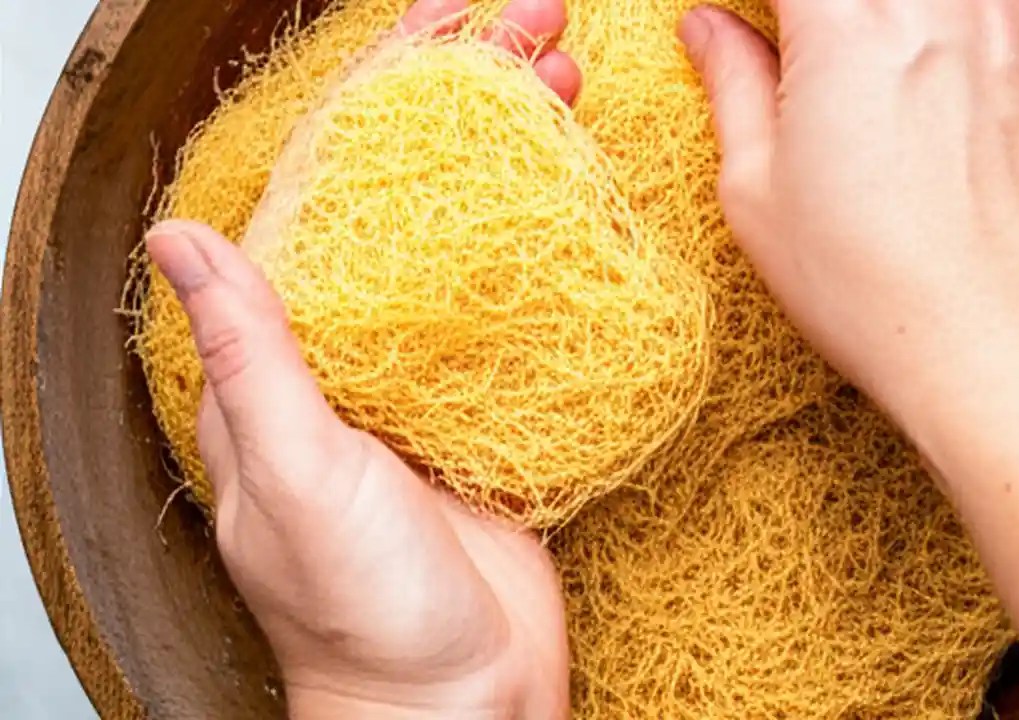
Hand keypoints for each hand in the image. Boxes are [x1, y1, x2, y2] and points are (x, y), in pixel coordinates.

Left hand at [145, 1, 577, 716]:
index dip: (381, 92)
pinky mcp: (488, 399)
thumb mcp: (295, 479)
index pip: (326, 183)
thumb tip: (178, 242)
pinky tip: (579, 185)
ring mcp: (426, 367)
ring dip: (515, 145)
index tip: (444, 21)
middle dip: (466, 92)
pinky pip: (516, 291)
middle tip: (536, 27)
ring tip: (567, 79)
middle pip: (409, 185)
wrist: (455, 701)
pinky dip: (549, 228)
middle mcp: (354, 343)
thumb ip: (251, 358)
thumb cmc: (364, 615)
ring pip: (470, 226)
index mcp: (291, 351)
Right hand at [679, 0, 1018, 412]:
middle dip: (825, 9)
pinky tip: (959, 29)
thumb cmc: (873, 286)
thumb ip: (733, 89)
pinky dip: (993, 2)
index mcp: (844, 27)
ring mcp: (1013, 22)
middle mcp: (936, 5)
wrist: (1003, 342)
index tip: (745, 22)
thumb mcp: (759, 196)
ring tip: (881, 53)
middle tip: (804, 47)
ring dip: (897, 11)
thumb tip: (708, 30)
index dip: (756, 1)